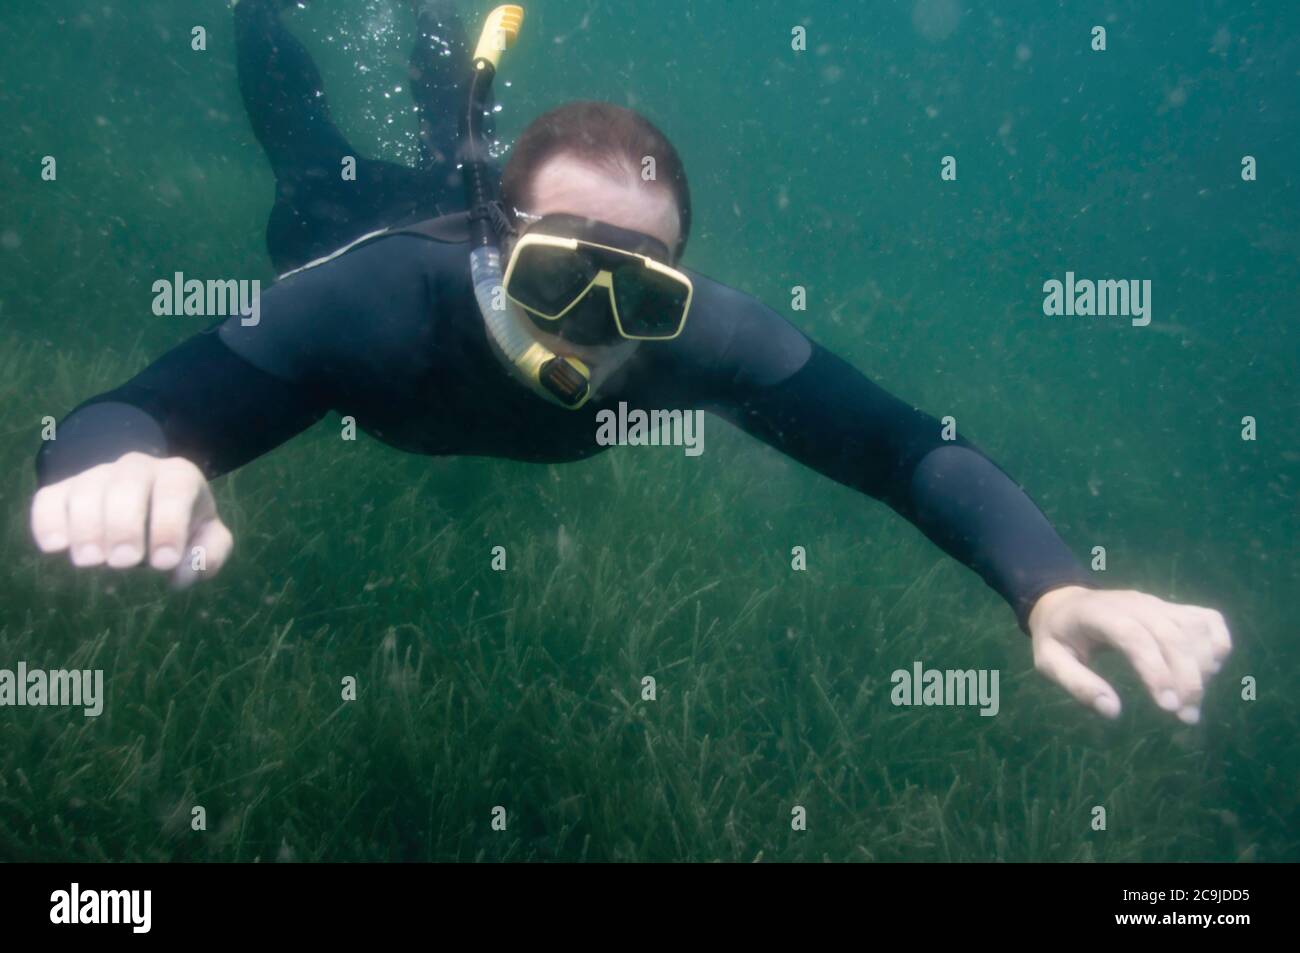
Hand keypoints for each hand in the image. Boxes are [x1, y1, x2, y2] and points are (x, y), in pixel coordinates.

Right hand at [30, 452, 233, 586]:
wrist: (146, 507)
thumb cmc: (183, 527)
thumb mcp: (208, 537)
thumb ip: (211, 553)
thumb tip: (183, 571)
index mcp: (178, 476)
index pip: (176, 488)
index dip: (169, 525)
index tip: (163, 563)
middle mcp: (137, 468)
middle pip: (127, 484)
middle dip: (124, 525)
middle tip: (123, 562)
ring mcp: (98, 476)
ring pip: (86, 490)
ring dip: (86, 527)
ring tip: (89, 562)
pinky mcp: (64, 490)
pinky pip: (49, 497)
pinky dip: (48, 521)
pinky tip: (55, 548)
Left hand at [1026, 586, 1231, 721]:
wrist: (1066, 604)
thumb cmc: (1058, 637)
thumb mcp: (1048, 661)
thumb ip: (1076, 684)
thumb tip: (1112, 711)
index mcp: (1096, 613)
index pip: (1133, 635)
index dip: (1155, 670)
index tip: (1167, 707)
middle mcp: (1133, 603)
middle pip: (1171, 634)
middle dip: (1186, 679)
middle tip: (1185, 716)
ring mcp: (1157, 602)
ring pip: (1194, 629)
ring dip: (1204, 669)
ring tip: (1192, 705)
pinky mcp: (1173, 607)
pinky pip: (1209, 620)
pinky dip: (1217, 646)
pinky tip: (1208, 673)